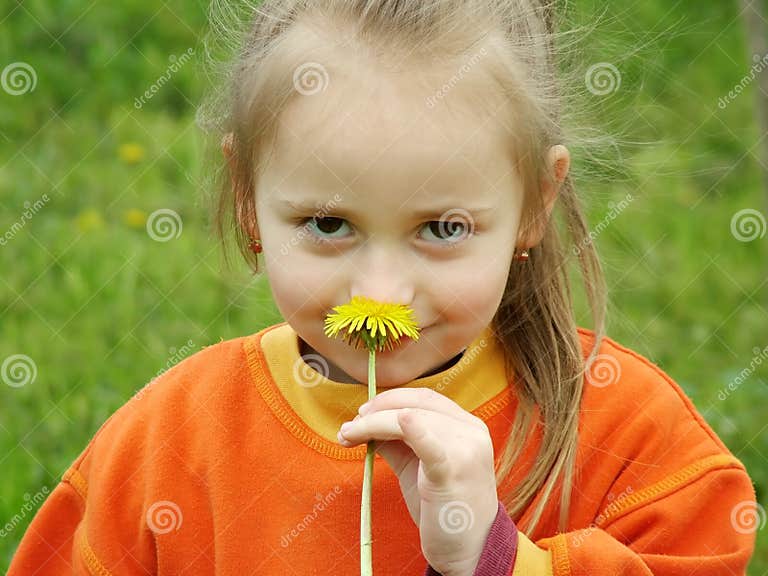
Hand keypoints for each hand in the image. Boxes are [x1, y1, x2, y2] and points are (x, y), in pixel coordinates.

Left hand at [337, 387, 498, 575]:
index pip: (425, 398)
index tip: (363, 412)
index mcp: (467, 426)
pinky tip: (384, 423)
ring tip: (349, 435)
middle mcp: (471, 431)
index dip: (391, 399)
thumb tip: (364, 423)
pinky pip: (427, 443)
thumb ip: (397, 443)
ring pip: (410, 420)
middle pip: (416, 405)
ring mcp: (465, 449)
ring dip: (373, 424)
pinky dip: (408, 429)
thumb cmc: (445, 509)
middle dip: (377, 411)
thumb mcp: (418, 468)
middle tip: (350, 426)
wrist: (471, 551)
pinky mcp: (452, 471)